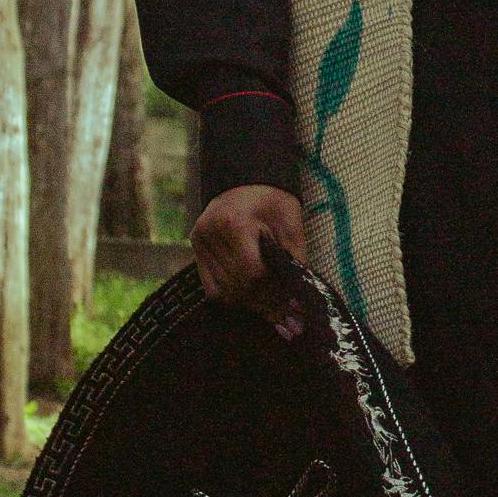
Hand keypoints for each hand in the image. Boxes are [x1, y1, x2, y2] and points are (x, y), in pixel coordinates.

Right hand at [191, 184, 306, 308]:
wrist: (245, 178)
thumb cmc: (272, 198)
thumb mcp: (291, 220)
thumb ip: (295, 255)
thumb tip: (302, 292)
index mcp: (235, 223)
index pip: (251, 272)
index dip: (273, 292)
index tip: (292, 305)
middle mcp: (211, 233)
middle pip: (237, 285)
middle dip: (265, 304)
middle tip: (287, 318)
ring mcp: (199, 241)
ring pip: (222, 290)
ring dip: (249, 304)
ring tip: (272, 313)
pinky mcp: (195, 247)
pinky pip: (210, 286)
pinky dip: (231, 297)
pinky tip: (250, 300)